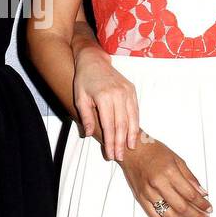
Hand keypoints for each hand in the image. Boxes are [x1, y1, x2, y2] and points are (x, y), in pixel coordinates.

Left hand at [72, 42, 138, 161]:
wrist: (94, 61)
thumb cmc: (84, 80)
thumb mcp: (79, 98)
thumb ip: (86, 117)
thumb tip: (88, 134)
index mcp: (104, 97)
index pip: (109, 125)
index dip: (110, 141)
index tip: (110, 154)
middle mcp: (118, 94)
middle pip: (121, 124)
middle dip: (121, 142)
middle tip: (120, 156)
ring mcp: (127, 91)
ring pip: (132, 118)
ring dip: (131, 135)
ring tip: (130, 148)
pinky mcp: (132, 90)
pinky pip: (136, 110)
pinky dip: (135, 123)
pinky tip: (134, 133)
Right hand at [120, 134, 211, 216]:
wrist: (131, 150)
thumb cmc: (152, 151)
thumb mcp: (176, 159)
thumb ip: (190, 177)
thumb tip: (202, 192)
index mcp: (169, 172)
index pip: (190, 194)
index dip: (202, 204)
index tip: (209, 208)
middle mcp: (158, 184)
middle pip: (181, 207)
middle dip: (196, 215)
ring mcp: (148, 193)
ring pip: (169, 215)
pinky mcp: (141, 198)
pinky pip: (154, 216)